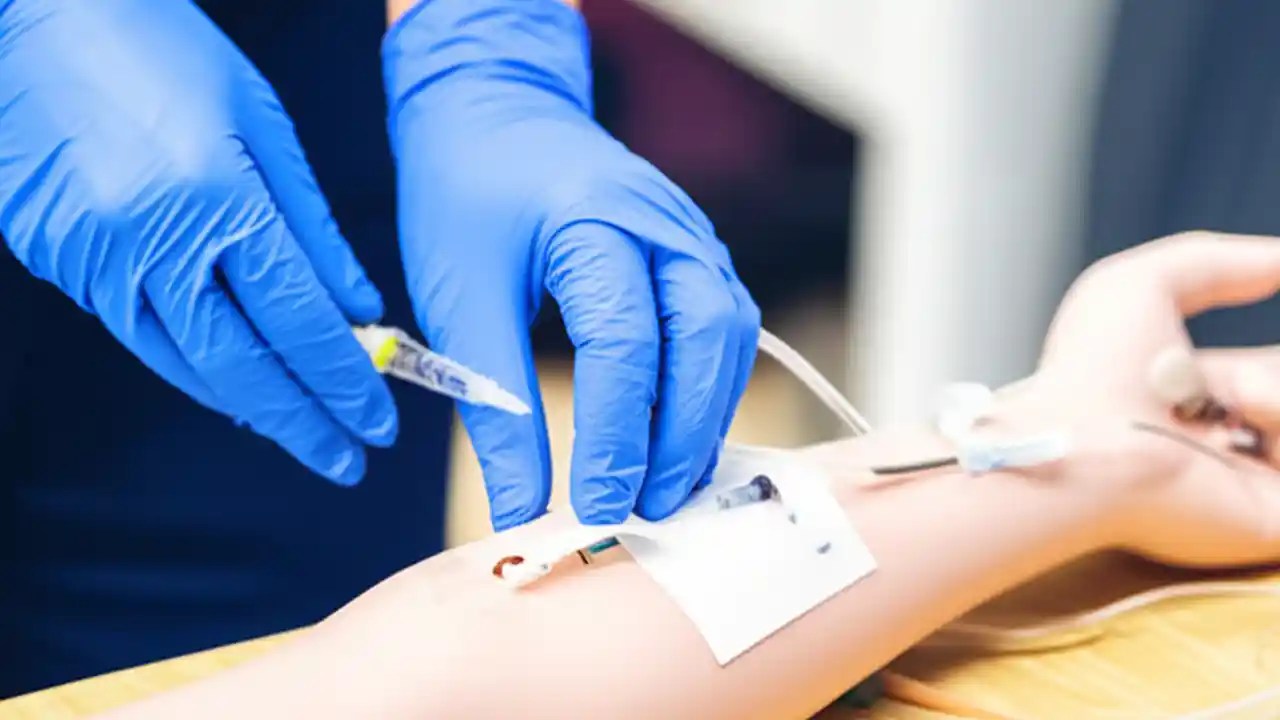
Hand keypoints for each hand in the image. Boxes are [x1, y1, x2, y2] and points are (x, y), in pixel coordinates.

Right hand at [0, 0, 396, 484]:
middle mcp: (147, 239)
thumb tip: (361, 311)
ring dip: (246, 406)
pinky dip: (189, 363)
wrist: (48, 13)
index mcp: (215, 197)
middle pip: (240, 367)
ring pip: (180, 363)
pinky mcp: (52, 256)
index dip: (344, 381)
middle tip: (345, 462)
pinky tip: (228, 377)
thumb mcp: (264, 128)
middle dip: (301, 424)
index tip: (378, 424)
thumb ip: (314, 232)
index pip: (299, 320)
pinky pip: (133, 330)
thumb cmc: (170, 52)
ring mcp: (90, 254)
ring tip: (299, 431)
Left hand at [384, 0, 759, 527]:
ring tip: (664, 489)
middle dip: (682, 435)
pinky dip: (705, 391)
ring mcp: (690, 236)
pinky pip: (722, 330)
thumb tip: (520, 507)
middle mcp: (663, 225)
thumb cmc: (467, 194)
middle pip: (706, 339)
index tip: (595, 508)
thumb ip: (495, 404)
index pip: (625, 342)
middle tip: (645, 509)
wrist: (496, 111)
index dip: (616, 436)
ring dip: (704, 420)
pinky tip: (676, 440)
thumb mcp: (459, 296)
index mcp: (595, 220)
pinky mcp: (694, 256)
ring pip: (728, 339)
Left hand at [1018, 232, 1279, 566]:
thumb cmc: (1092, 366)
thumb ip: (1217, 263)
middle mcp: (1233, 444)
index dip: (1267, 367)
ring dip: (1274, 393)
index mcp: (1206, 397)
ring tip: (1234, 394)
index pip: (1268, 373)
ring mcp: (1255, 488)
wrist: (1082, 442)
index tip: (1252, 347)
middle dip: (1268, 381)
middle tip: (1232, 386)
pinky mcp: (1272, 525)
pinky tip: (1250, 414)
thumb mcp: (1141, 285)